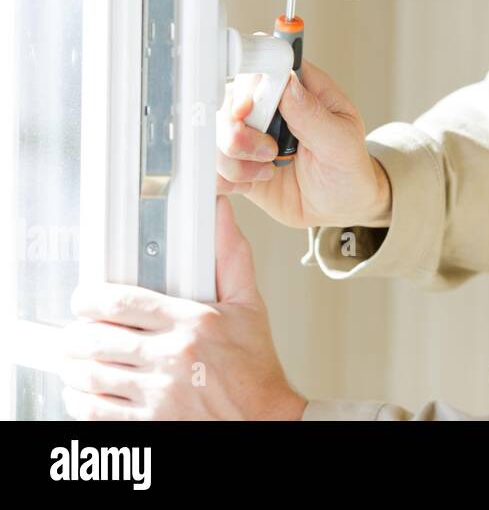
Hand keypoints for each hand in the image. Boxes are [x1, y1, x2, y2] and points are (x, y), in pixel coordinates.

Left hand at [59, 197, 307, 419]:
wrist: (264, 420)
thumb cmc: (255, 368)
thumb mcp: (250, 306)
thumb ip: (231, 258)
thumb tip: (221, 214)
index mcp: (193, 323)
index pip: (123, 303)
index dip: (91, 299)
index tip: (84, 300)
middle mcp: (172, 357)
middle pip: (98, 340)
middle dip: (77, 336)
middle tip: (75, 333)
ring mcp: (159, 394)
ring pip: (91, 376)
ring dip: (74, 367)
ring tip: (75, 361)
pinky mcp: (151, 423)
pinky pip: (97, 412)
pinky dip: (80, 402)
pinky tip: (84, 394)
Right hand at [217, 60, 390, 228]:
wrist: (341, 208)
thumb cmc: (348, 168)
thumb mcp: (341, 143)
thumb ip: (313, 114)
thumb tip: (288, 81)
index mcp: (302, 89)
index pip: (265, 67)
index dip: (250, 83)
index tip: (249, 109)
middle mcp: (271, 107)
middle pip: (229, 100)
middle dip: (239, 131)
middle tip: (269, 151)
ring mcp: (252, 134)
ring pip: (216, 134)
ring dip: (236, 158)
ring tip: (268, 170)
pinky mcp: (239, 163)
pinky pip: (212, 164)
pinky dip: (225, 177)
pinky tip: (254, 182)